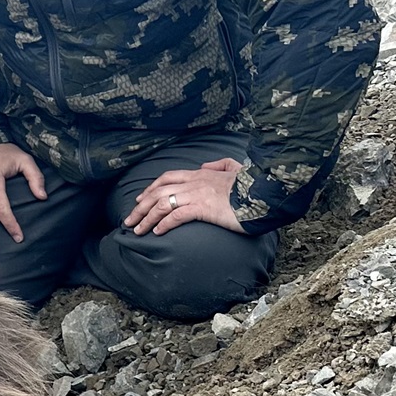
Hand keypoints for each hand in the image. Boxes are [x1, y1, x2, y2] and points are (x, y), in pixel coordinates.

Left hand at [124, 158, 245, 236]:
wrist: (265, 192)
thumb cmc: (253, 184)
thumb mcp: (236, 168)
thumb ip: (220, 164)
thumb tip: (205, 165)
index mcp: (201, 174)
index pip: (168, 177)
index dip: (151, 188)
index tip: (140, 200)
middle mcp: (195, 182)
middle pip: (158, 192)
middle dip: (141, 207)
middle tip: (129, 220)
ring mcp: (198, 195)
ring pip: (163, 204)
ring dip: (147, 218)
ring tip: (137, 230)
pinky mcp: (203, 208)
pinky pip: (177, 215)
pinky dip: (164, 223)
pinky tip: (157, 232)